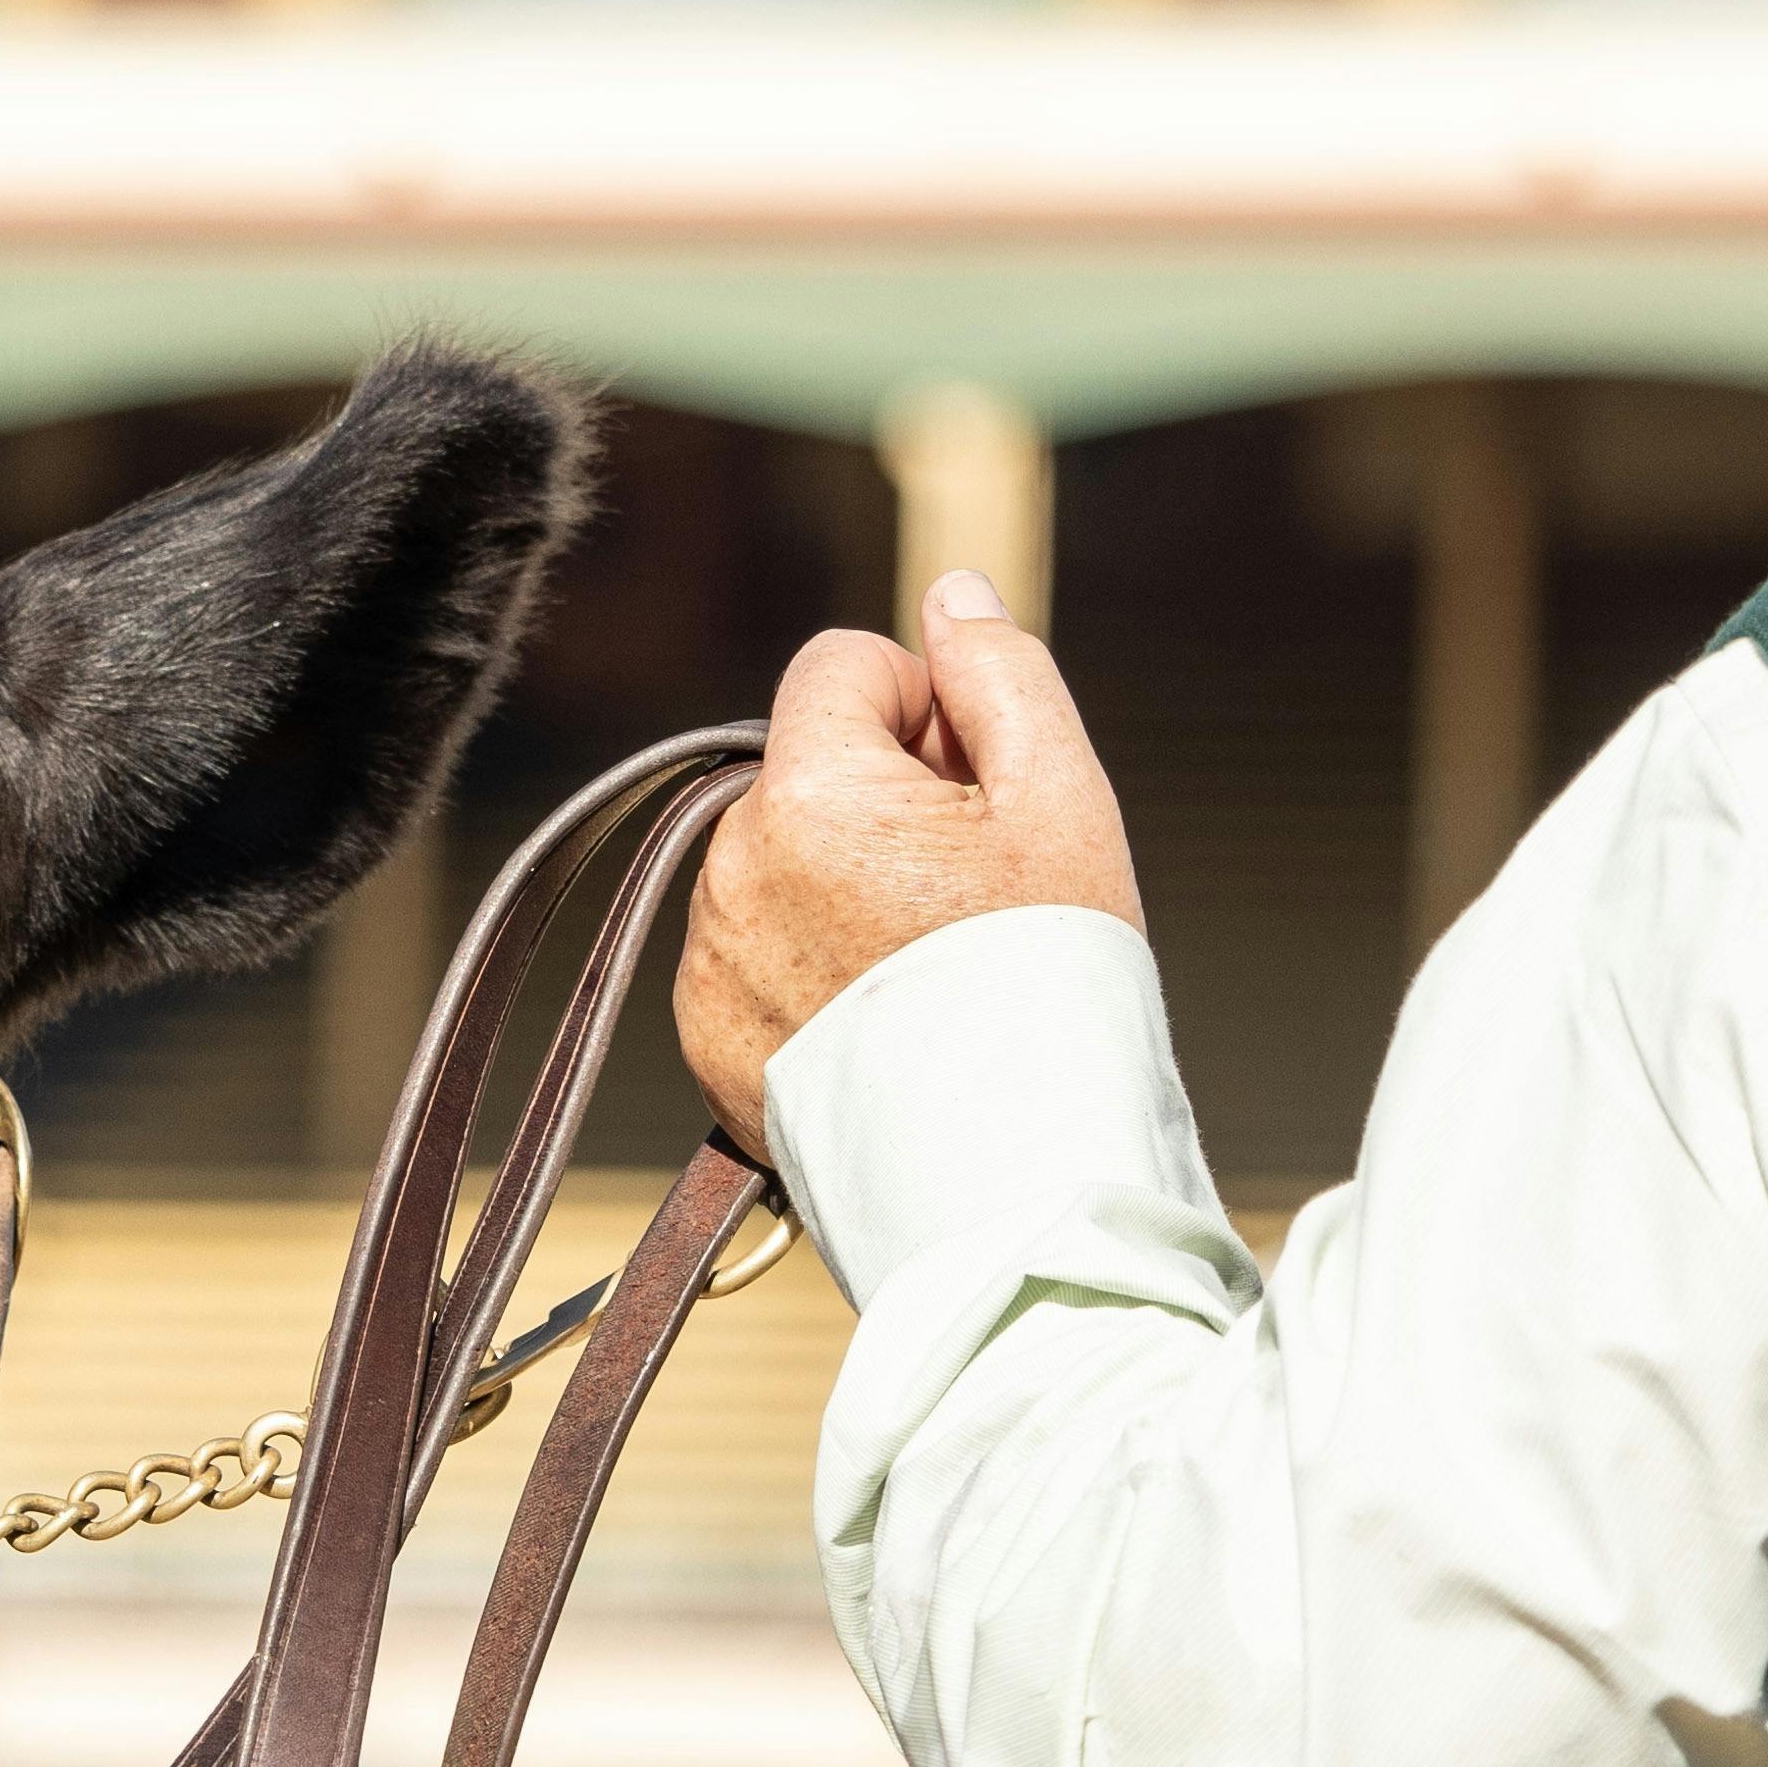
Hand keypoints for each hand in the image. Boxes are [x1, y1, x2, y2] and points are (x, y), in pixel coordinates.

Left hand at [679, 573, 1144, 1144]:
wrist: (1015, 1173)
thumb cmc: (1052, 984)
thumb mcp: (1061, 799)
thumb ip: (1000, 673)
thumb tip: (950, 593)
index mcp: (812, 792)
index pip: (839, 667)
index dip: (920, 704)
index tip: (974, 784)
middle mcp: (733, 868)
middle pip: (809, 768)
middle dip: (884, 799)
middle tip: (970, 891)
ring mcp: (710, 962)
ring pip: (780, 861)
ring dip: (846, 882)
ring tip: (932, 969)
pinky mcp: (706, 1042)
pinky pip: (754, 954)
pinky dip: (811, 966)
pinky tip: (889, 1019)